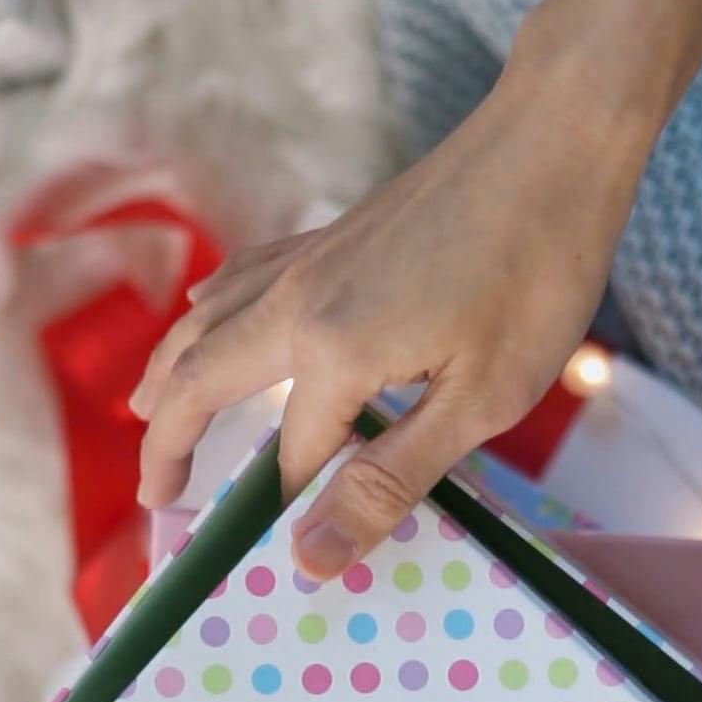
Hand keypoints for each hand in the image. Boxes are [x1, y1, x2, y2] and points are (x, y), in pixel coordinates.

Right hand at [132, 54, 649, 575]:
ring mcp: (307, 261)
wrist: (555, 139)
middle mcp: (297, 302)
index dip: (287, 513)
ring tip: (146, 414)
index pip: (288, 460)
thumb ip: (391, 480)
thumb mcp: (481, 399)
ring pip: (205, 322)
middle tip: (154, 495)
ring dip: (170, 374)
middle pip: (199, 379)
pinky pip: (239, 280)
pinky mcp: (330, 235)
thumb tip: (312, 555)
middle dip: (168, 441)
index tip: (289, 562)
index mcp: (334, 351)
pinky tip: (205, 314)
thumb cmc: (535, 272)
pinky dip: (206, 313)